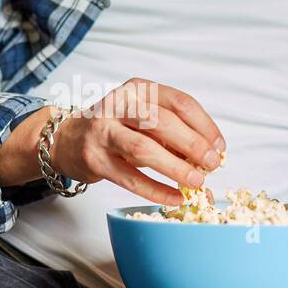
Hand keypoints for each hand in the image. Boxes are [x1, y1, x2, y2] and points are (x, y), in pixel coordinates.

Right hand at [50, 77, 225, 205]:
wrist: (68, 140)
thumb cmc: (117, 130)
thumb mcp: (144, 121)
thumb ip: (174, 134)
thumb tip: (210, 157)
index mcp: (138, 89)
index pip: (179, 102)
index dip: (204, 125)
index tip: (219, 147)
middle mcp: (118, 104)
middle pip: (162, 122)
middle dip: (192, 144)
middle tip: (212, 164)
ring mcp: (102, 130)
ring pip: (143, 148)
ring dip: (174, 167)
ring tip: (196, 182)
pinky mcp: (94, 158)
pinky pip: (129, 177)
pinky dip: (155, 189)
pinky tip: (174, 198)